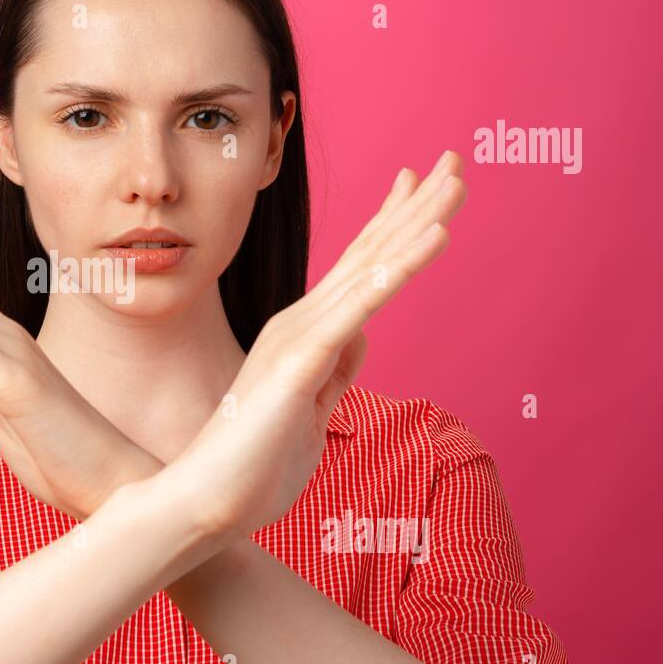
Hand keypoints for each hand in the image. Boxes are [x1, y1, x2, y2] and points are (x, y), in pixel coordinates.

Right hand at [163, 150, 467, 540]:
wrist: (205, 503)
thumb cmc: (253, 467)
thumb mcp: (311, 412)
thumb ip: (334, 370)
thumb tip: (361, 335)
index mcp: (304, 335)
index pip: (357, 268)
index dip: (392, 222)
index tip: (420, 185)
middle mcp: (301, 323)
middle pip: (370, 251)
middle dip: (417, 203)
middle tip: (455, 159)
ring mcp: (301, 337)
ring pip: (372, 266)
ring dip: (419, 219)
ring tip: (457, 179)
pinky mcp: (303, 360)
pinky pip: (363, 305)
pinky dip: (401, 265)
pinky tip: (435, 235)